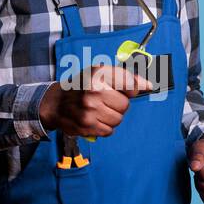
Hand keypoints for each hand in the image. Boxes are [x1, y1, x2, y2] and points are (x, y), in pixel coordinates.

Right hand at [39, 63, 154, 137]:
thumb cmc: (80, 87)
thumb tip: (148, 86)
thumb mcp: (99, 73)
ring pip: (118, 120)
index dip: (132, 89)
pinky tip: (94, 119)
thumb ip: (125, 77)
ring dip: (111, 117)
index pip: (130, 84)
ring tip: (99, 111)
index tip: (131, 91)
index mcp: (98, 74)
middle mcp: (94, 91)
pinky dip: (104, 127)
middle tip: (106, 101)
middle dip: (118, 105)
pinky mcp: (86, 125)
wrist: (55, 102)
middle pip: (125, 105)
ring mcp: (90, 109)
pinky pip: (109, 130)